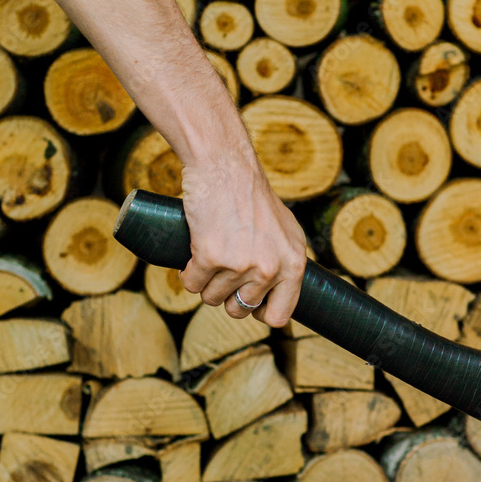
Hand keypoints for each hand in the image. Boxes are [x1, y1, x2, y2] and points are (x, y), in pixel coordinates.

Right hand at [178, 155, 306, 327]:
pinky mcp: (210, 256)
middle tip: (224, 268)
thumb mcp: (285, 232)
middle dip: (226, 294)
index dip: (258, 312)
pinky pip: (191, 285)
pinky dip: (187, 274)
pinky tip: (195, 253)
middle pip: (239, 310)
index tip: (247, 300)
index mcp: (293, 265)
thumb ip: (286, 264)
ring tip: (211, 252)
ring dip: (205, 283)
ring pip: (212, 298)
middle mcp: (270, 268)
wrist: (225, 166)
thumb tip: (277, 298)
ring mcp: (240, 264)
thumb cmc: (252, 197)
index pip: (278, 315)